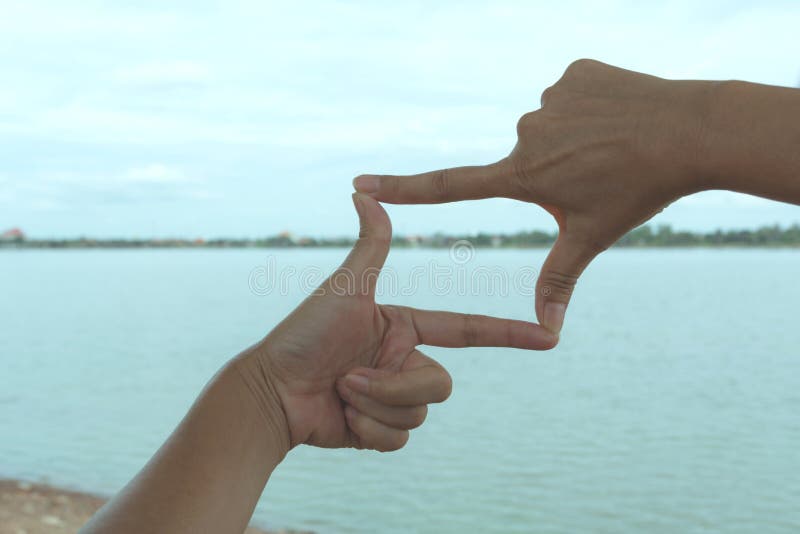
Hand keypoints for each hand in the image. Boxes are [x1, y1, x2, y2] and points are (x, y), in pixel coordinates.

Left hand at [236, 194, 556, 452]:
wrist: (272, 391)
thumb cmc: (302, 333)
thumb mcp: (343, 288)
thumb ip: (369, 245)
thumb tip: (364, 192)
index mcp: (405, 329)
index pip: (466, 330)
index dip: (507, 334)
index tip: (548, 335)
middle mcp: (404, 362)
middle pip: (440, 384)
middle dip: (396, 385)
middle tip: (350, 378)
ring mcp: (393, 398)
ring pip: (419, 413)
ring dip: (374, 405)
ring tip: (340, 392)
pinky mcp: (380, 431)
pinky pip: (399, 438)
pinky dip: (368, 431)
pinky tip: (341, 420)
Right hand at [352, 59, 715, 334]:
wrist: (690, 132)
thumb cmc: (638, 191)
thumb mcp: (592, 237)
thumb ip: (558, 280)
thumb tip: (547, 333)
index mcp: (523, 176)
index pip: (449, 186)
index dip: (403, 188)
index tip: (361, 182)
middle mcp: (526, 134)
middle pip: (528, 158)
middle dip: (555, 167)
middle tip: (598, 173)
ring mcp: (549, 100)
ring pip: (551, 125)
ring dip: (573, 136)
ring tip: (612, 145)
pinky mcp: (573, 73)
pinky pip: (570, 95)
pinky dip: (589, 107)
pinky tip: (617, 116)